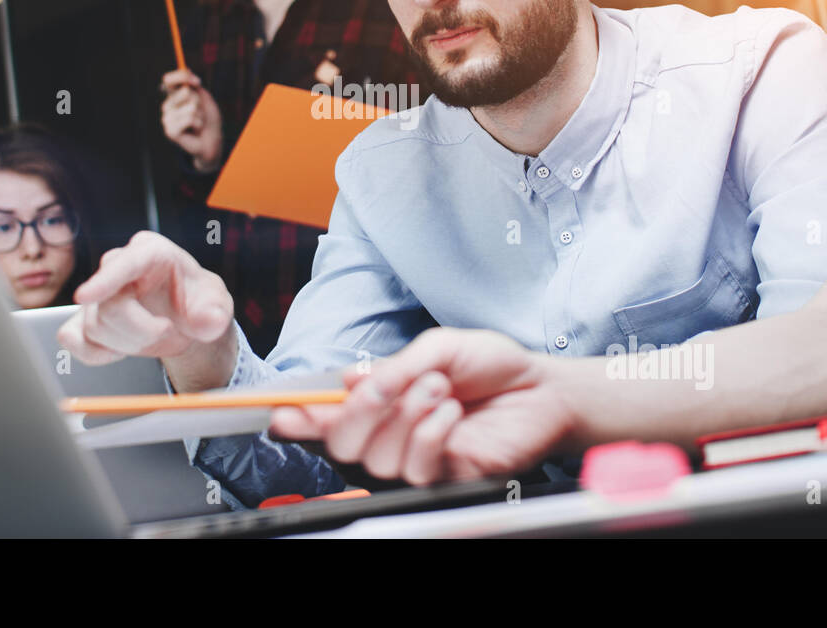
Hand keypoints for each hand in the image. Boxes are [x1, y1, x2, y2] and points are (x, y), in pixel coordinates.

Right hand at [56, 231, 236, 389]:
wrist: (184, 320)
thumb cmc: (197, 301)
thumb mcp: (216, 304)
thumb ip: (215, 313)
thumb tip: (208, 321)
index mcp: (152, 251)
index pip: (126, 263)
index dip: (105, 280)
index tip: (85, 296)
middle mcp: (119, 265)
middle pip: (109, 306)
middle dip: (141, 331)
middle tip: (167, 330)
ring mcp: (98, 291)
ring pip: (95, 327)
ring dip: (128, 343)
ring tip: (153, 334)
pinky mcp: (84, 316)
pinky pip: (74, 340)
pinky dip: (97, 353)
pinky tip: (122, 348)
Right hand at [160, 69, 221, 171]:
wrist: (212, 140)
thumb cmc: (208, 118)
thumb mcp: (204, 97)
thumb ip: (194, 85)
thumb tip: (187, 73)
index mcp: (173, 96)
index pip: (169, 80)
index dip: (182, 77)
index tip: (198, 82)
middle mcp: (168, 106)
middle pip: (185, 92)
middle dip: (199, 101)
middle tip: (199, 112)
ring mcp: (167, 118)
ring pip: (190, 107)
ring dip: (200, 115)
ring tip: (198, 122)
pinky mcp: (170, 131)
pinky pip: (190, 119)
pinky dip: (198, 123)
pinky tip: (195, 130)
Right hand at [270, 329, 574, 485]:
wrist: (541, 387)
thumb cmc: (491, 365)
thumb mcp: (438, 348)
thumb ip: (395, 365)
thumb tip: (351, 382)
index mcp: (384, 401)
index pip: (330, 418)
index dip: (301, 419)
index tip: (284, 413)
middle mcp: (394, 434)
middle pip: (344, 447)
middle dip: (358, 413)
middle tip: (388, 386)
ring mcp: (418, 460)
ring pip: (378, 459)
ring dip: (405, 415)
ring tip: (437, 388)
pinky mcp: (447, 478)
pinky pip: (417, 468)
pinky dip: (429, 434)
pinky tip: (449, 412)